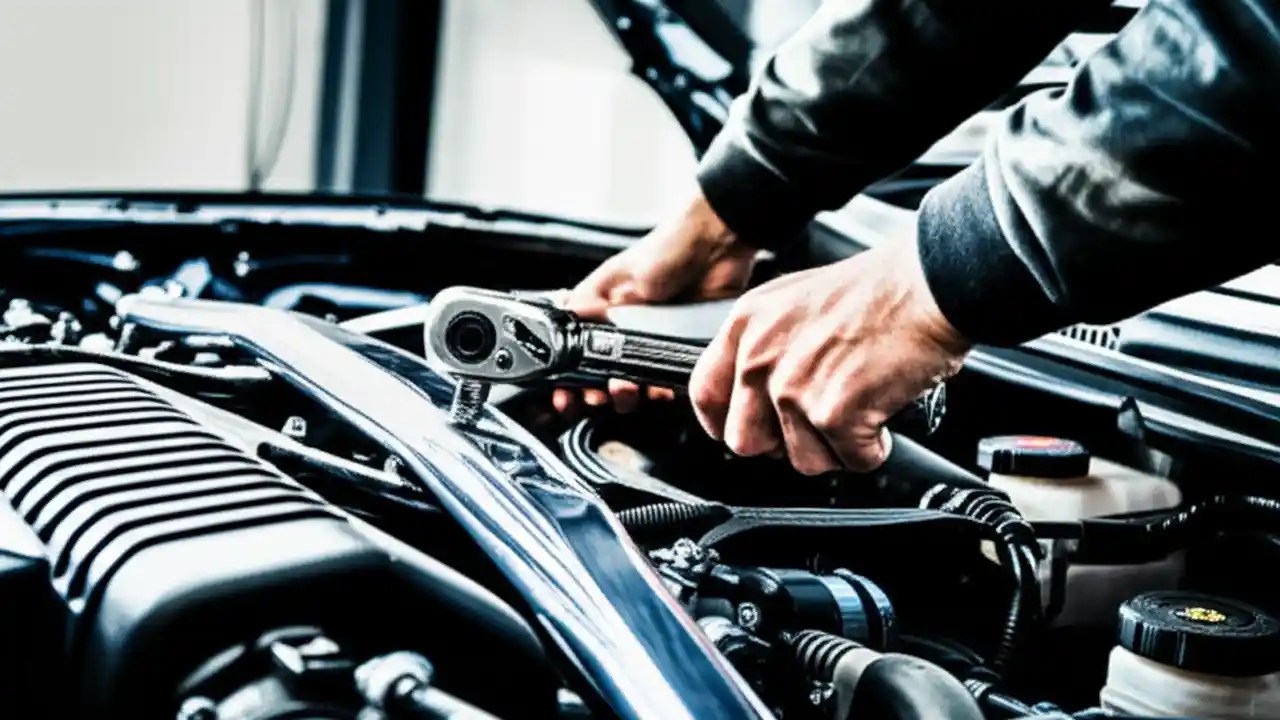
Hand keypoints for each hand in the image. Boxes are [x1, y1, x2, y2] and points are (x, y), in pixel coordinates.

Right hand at [554, 193, 756, 413]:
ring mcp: (653, 346)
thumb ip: (585, 305)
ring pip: (634, 388)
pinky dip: (661, 391)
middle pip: (601, 381)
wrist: (714, 248)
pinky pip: (668, 382)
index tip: (564, 395)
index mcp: (602, 317)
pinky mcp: (681, 352)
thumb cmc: (664, 251)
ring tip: (626, 389)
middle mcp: (625, 335)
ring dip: (626, 396)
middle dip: (595, 394)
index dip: (567, 381)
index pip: (575, 358)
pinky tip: (658, 389)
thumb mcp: (614, 278)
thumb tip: (560, 324)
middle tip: (596, 394)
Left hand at [688, 235, 969, 473]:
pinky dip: (872, 449)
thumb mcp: (796, 302)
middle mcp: (762, 356)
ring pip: (801, 460)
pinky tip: (882, 416)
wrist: (931, 283)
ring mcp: (795, 387)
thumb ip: (768, 346)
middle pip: (745, 442)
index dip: (726, 423)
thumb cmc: (880, 288)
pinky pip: (849, 461)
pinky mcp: (834, 412)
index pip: (706, 395)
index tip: (751, 429)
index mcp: (747, 325)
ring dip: (834, 447)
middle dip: (784, 443)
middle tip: (819, 423)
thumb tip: (762, 394)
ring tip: (859, 410)